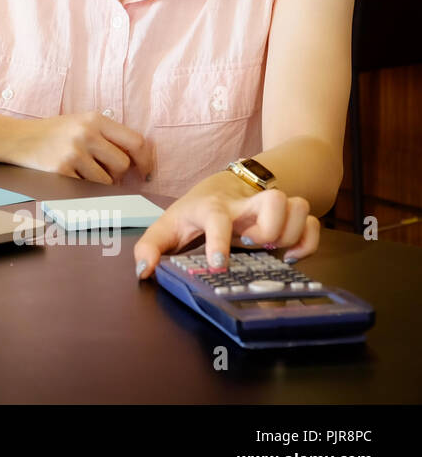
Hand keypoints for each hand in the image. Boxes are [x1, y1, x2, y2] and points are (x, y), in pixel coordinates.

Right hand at [4, 111, 153, 182]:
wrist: (15, 138)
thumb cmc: (52, 133)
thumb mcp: (80, 123)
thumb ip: (107, 135)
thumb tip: (138, 159)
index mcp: (94, 119)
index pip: (136, 141)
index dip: (145, 160)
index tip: (145, 171)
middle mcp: (85, 133)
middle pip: (122, 164)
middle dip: (118, 175)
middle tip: (105, 173)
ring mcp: (73, 152)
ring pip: (106, 181)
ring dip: (99, 183)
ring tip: (82, 172)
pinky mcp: (61, 170)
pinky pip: (86, 188)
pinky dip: (82, 187)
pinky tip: (70, 176)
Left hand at [133, 172, 320, 278]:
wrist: (225, 185)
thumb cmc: (195, 211)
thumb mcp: (168, 226)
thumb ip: (150, 247)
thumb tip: (144, 271)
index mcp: (212, 206)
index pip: (217, 217)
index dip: (220, 240)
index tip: (219, 264)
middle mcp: (245, 203)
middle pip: (273, 200)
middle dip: (269, 229)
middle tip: (253, 244)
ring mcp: (270, 206)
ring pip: (297, 206)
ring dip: (289, 233)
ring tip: (269, 246)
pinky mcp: (289, 214)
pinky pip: (312, 222)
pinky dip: (308, 242)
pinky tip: (290, 255)